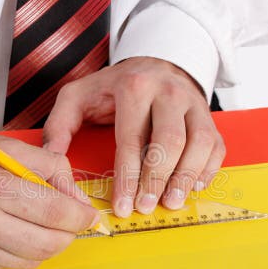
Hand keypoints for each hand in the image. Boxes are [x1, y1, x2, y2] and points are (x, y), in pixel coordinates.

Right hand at [0, 134, 99, 268]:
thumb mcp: (5, 147)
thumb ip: (50, 168)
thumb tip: (77, 198)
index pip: (57, 213)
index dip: (82, 216)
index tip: (88, 214)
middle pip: (50, 245)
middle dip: (68, 234)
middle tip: (68, 222)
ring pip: (31, 261)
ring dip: (42, 244)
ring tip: (33, 223)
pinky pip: (6, 267)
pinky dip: (16, 252)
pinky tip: (6, 232)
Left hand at [42, 57, 225, 217]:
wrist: (155, 62)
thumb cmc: (115, 86)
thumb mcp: (79, 95)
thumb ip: (60, 124)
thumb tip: (51, 158)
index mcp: (134, 87)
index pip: (131, 139)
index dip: (127, 177)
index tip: (122, 205)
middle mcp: (168, 92)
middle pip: (169, 142)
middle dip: (157, 180)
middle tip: (146, 206)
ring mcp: (193, 104)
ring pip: (198, 143)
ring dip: (186, 177)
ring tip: (172, 202)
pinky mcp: (209, 116)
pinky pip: (216, 144)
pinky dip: (209, 169)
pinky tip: (193, 186)